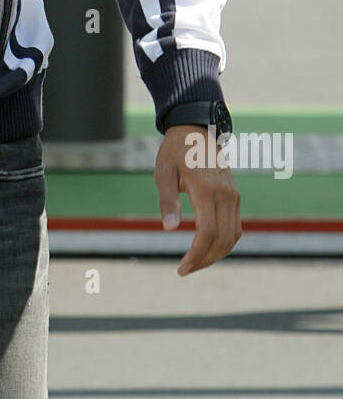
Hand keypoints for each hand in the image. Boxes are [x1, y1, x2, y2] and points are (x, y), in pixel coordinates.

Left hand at [154, 125, 241, 274]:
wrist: (196, 128)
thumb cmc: (175, 150)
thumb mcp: (163, 172)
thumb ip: (167, 200)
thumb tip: (169, 229)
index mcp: (206, 189)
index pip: (207, 233)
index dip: (196, 255)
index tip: (182, 268)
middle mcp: (225, 194)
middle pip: (222, 240)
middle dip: (205, 260)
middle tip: (185, 270)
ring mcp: (233, 195)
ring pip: (232, 236)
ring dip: (215, 254)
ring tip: (195, 263)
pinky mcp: (234, 196)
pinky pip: (234, 227)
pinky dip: (223, 242)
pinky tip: (206, 248)